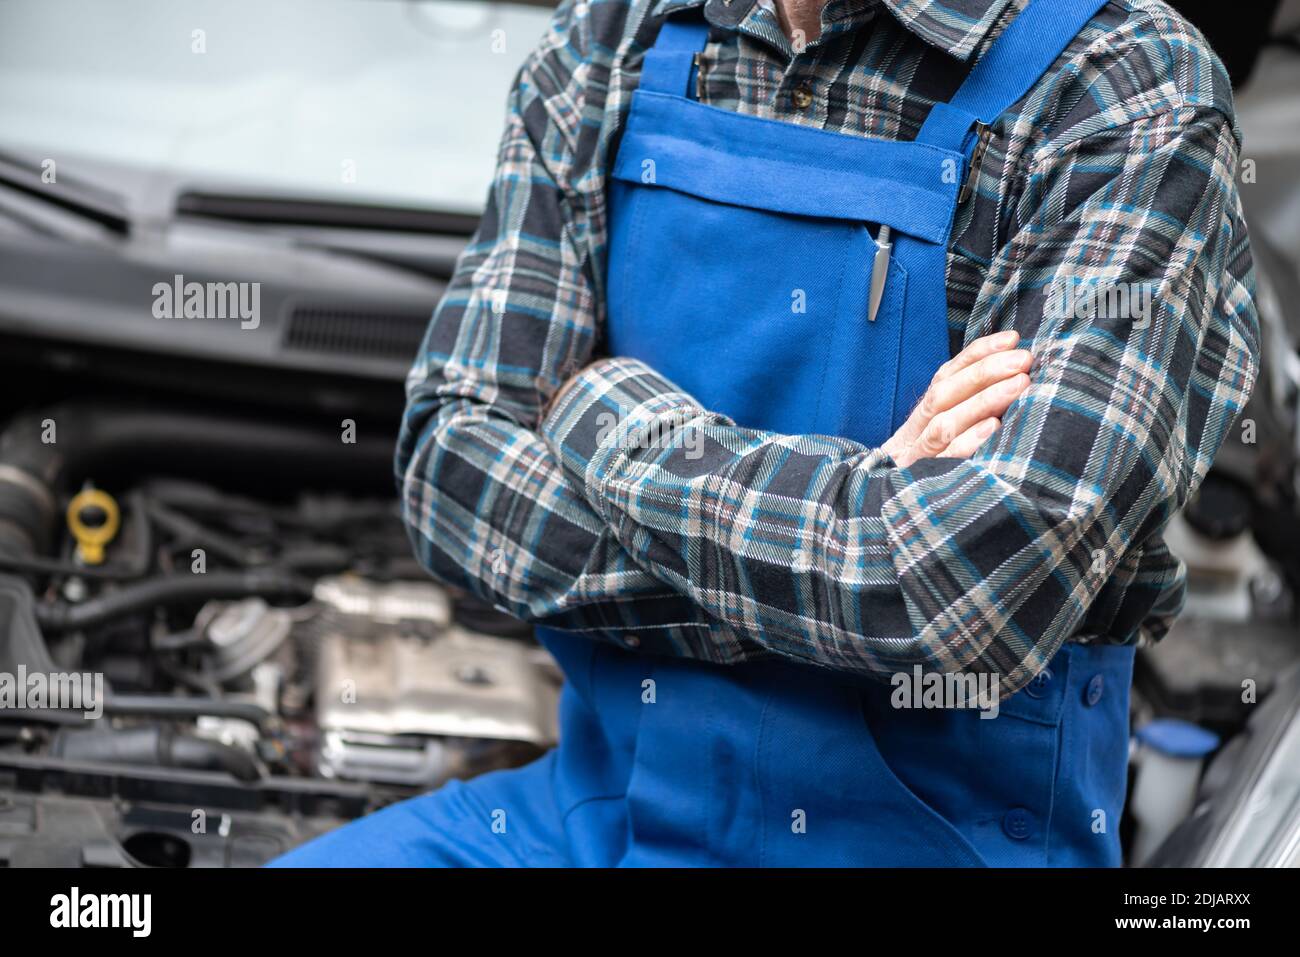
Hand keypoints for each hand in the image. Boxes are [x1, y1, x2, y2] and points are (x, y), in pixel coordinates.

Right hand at [882, 331, 1031, 468]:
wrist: (889, 505)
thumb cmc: (931, 464)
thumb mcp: (945, 430)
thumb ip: (969, 405)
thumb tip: (1015, 376)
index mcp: (924, 412)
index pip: (948, 373)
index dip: (979, 353)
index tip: (1012, 339)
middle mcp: (917, 428)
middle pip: (945, 393)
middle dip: (985, 372)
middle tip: (1023, 360)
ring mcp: (918, 455)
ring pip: (945, 422)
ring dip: (983, 400)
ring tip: (1019, 384)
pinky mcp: (923, 480)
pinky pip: (946, 459)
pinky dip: (968, 441)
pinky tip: (994, 428)